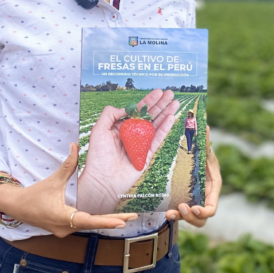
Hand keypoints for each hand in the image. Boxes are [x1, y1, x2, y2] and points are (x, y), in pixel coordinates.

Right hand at [0, 143, 137, 236]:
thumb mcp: (53, 180)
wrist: (17, 207)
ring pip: (89, 226)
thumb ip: (67, 165)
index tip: (122, 222)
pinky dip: (95, 221)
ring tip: (125, 217)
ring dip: (105, 222)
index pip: (89, 221)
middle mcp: (66, 228)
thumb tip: (75, 145)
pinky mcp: (64, 230)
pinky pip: (83, 226)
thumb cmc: (35, 194)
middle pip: (93, 225)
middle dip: (113, 220)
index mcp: (63, 217)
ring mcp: (65, 231)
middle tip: (132, 217)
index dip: (106, 221)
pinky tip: (108, 218)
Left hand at [76, 89, 180, 213]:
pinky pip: (158, 139)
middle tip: (170, 93)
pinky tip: (171, 118)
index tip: (157, 92)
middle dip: (160, 104)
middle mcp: (131, 134)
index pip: (136, 111)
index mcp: (120, 127)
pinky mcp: (147, 155)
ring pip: (156, 125)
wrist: (103, 180)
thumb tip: (127, 108)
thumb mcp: (99, 129)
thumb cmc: (98, 156)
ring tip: (175, 102)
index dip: (147, 101)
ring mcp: (140, 144)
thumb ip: (110, 113)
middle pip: (149, 116)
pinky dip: (165, 129)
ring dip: (166, 113)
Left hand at [166, 130, 220, 226]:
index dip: (205, 212)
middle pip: (202, 218)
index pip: (212, 208)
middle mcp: (204, 198)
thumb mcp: (204, 150)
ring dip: (180, 218)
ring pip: (190, 219)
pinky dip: (174, 214)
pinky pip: (180, 213)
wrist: (196, 158)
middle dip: (191, 218)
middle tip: (180, 208)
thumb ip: (204, 143)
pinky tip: (165, 211)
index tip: (195, 208)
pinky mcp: (184, 201)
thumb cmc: (203, 154)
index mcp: (212, 188)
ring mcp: (194, 202)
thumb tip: (206, 127)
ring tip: (169, 213)